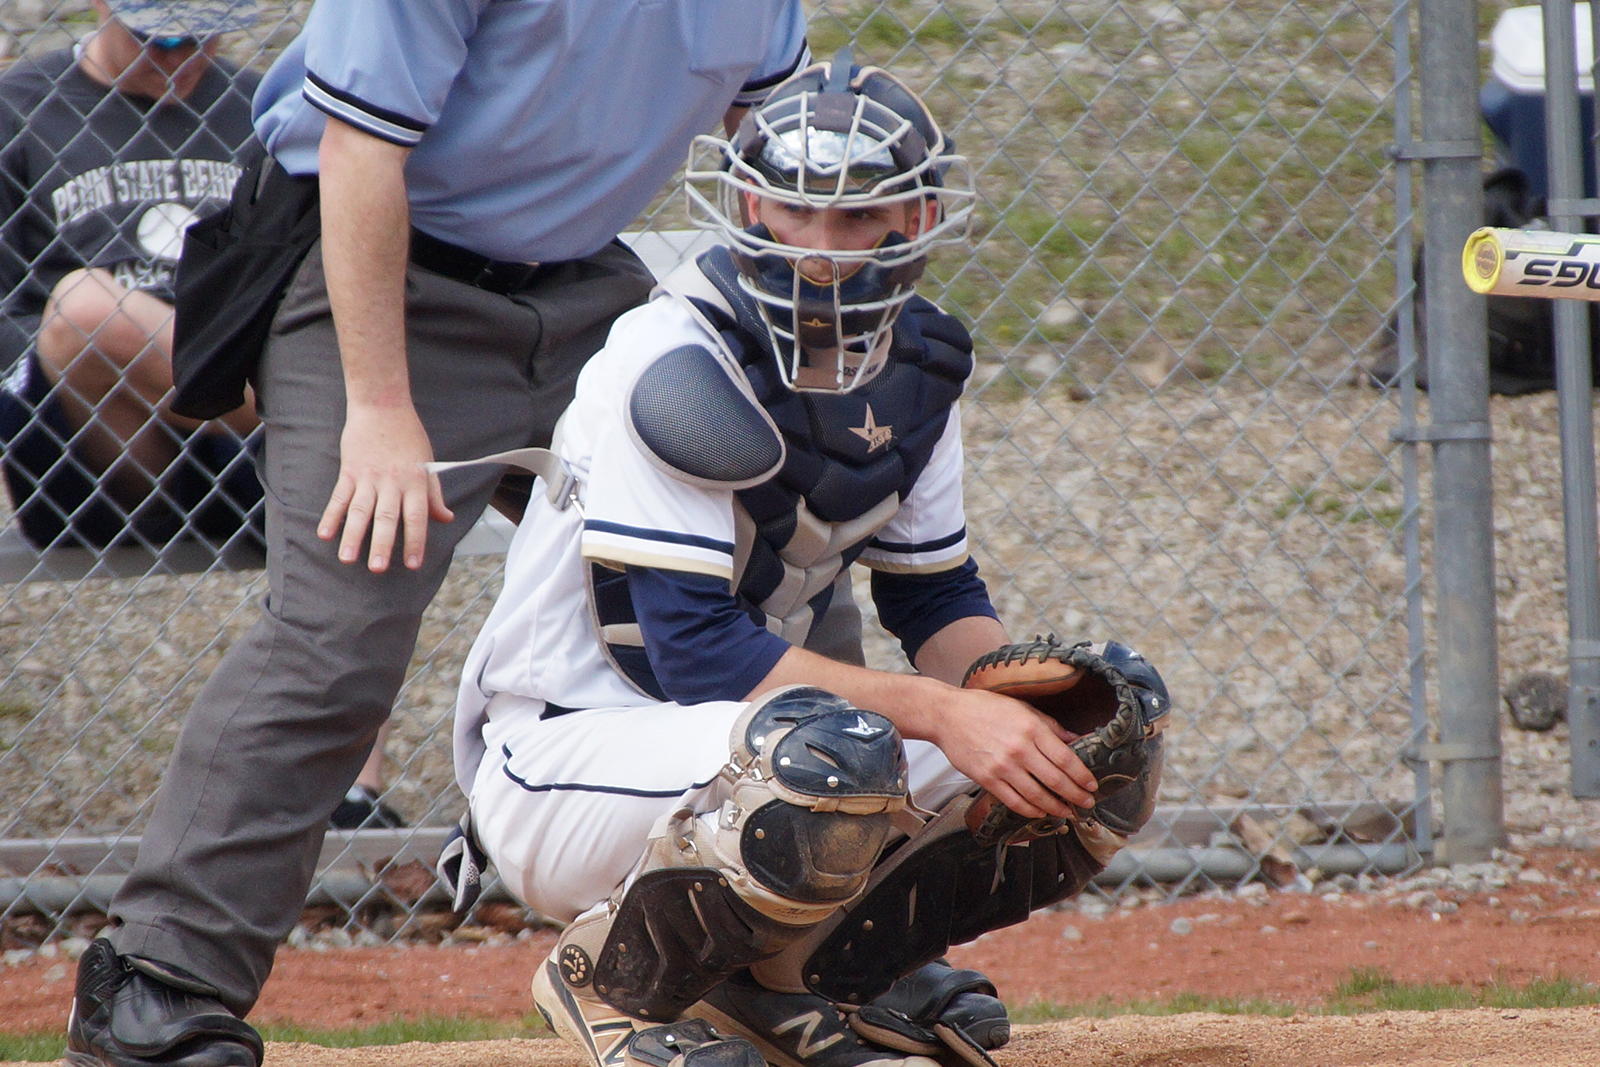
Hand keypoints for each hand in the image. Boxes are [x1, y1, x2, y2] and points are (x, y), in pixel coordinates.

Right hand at [318, 400, 452, 571]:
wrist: (382, 405)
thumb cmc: (409, 435)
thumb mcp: (428, 463)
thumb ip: (434, 494)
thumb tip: (446, 518)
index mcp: (416, 481)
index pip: (417, 516)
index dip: (415, 541)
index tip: (413, 564)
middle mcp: (393, 481)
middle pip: (387, 517)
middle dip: (381, 544)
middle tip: (377, 569)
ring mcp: (369, 476)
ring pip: (360, 510)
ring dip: (352, 535)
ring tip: (347, 559)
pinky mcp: (350, 470)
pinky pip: (339, 497)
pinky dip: (331, 515)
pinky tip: (324, 534)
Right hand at [932, 687, 1098, 817]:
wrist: (947, 715)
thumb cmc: (984, 708)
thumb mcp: (1022, 708)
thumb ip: (1049, 726)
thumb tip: (1074, 740)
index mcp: (1032, 728)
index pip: (1066, 758)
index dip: (1082, 776)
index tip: (1092, 785)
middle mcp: (1019, 749)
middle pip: (1056, 780)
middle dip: (1076, 795)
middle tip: (1086, 803)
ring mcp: (1002, 766)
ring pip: (1037, 796)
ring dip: (1056, 807)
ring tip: (1067, 812)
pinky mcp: (987, 779)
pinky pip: (1014, 801)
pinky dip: (1031, 810)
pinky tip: (1040, 812)